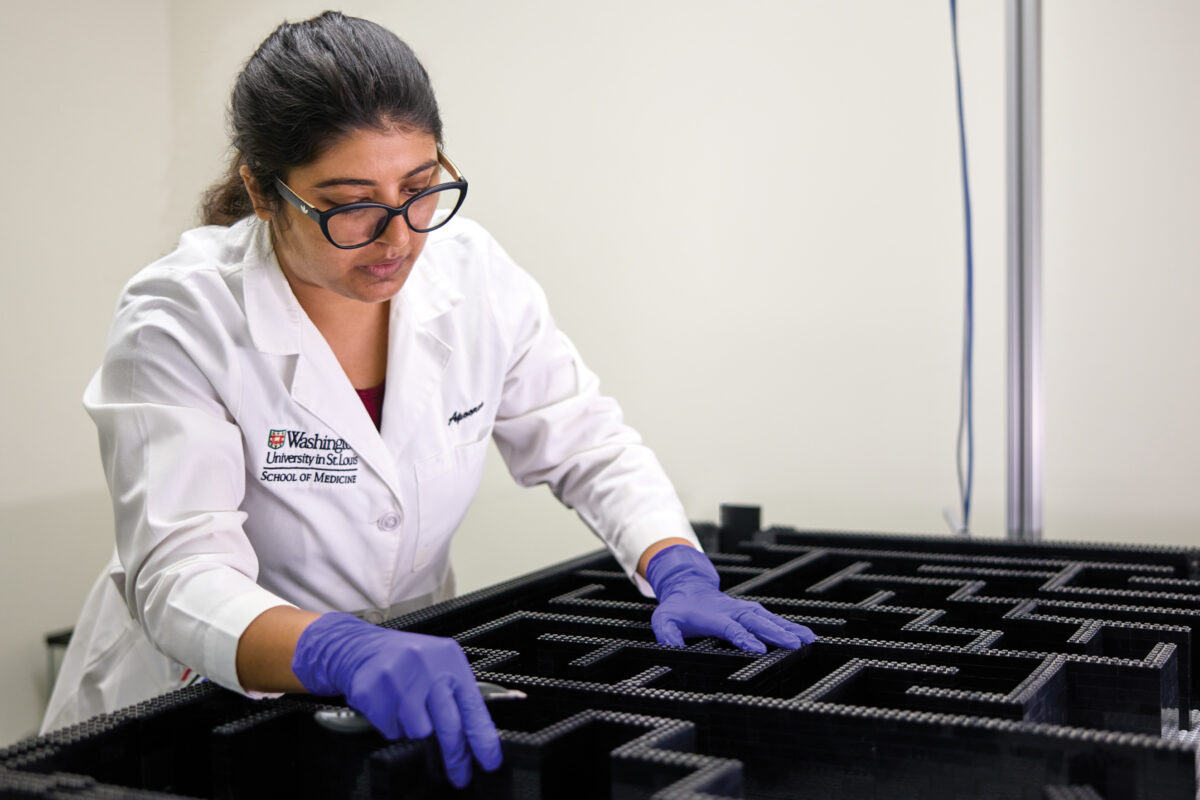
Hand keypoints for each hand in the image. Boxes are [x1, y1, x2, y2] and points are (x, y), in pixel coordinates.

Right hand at [292, 613, 501, 787]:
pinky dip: (392, 724)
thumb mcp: (440, 664)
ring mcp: (398, 678)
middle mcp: (426, 667)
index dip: (482, 738)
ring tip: (408, 709)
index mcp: (449, 659)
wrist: (362, 647)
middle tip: (459, 774)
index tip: (490, 760)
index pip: (472, 706)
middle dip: (455, 756)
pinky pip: (391, 729)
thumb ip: (457, 693)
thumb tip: (478, 731)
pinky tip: (390, 705)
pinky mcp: (373, 691)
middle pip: (448, 725)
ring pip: (418, 731)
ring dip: (415, 729)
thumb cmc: (407, 660)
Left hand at [646, 544, 816, 652]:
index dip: (743, 637)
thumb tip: (672, 653)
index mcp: (712, 616)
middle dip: (775, 633)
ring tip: (808, 639)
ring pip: (768, 618)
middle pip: (756, 621)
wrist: (687, 586)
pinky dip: (789, 625)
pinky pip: (771, 617)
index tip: (758, 649)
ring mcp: (742, 610)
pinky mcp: (750, 611)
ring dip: (788, 628)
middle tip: (794, 645)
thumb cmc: (677, 608)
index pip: (730, 627)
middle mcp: (731, 611)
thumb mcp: (664, 621)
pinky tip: (806, 634)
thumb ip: (667, 636)